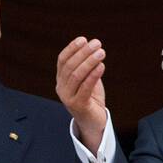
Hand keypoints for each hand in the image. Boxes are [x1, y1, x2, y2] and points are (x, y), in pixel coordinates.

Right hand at [56, 36, 107, 151]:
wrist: (94, 122)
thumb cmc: (91, 99)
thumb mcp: (87, 79)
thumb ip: (87, 66)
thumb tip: (92, 47)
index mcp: (61, 80)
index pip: (62, 60)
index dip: (72, 48)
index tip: (84, 39)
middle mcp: (61, 88)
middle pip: (70, 66)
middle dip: (84, 53)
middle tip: (97, 44)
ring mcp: (68, 98)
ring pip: (76, 75)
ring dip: (90, 62)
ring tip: (101, 53)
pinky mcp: (78, 106)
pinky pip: (85, 88)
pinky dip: (93, 75)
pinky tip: (101, 66)